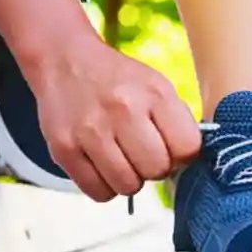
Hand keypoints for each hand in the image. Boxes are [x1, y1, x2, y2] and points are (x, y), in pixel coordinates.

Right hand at [26, 35, 200, 201]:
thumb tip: (188, 162)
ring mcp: (91, 131)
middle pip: (157, 170)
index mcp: (154, 93)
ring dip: (129, 179)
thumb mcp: (155, 86)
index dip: (182, 155)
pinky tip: (102, 166)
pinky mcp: (64, 148)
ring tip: (121, 159)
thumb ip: (175, 121)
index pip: (187, 147)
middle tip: (143, 155)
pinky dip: (103, 186)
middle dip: (154, 168)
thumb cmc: (117, 79)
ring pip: (128, 186)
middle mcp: (123, 110)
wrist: (63, 60)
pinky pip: (98, 192)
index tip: (171, 149)